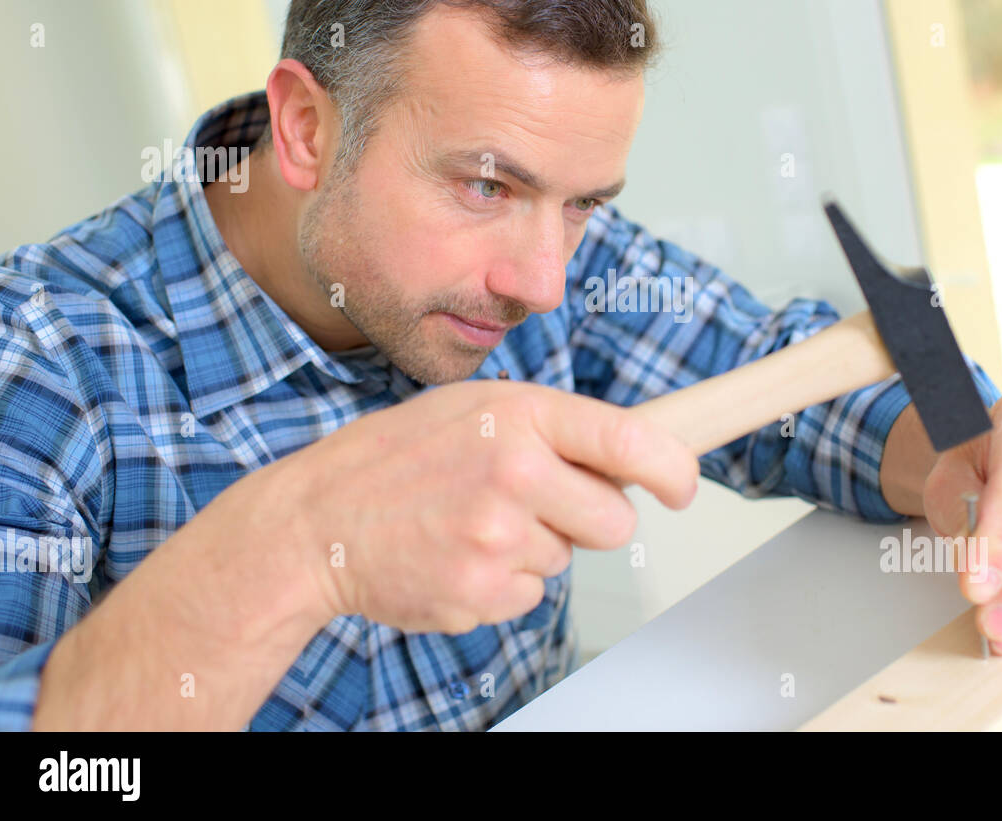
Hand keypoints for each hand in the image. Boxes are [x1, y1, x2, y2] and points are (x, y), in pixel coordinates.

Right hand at [279, 380, 699, 633]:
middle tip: (536, 502)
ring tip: (471, 521)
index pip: (629, 441)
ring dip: (534, 547)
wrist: (317, 521)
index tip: (684, 485)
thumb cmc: (399, 457)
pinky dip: (503, 582)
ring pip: (566, 559)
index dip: (674, 469)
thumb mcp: (477, 406)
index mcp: (519, 414)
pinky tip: (456, 554)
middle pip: (615, 521)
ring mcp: (496, 539)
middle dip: (591, 518)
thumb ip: (553, 426)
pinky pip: (530, 596)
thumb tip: (635, 459)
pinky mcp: (480, 594)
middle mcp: (514, 473)